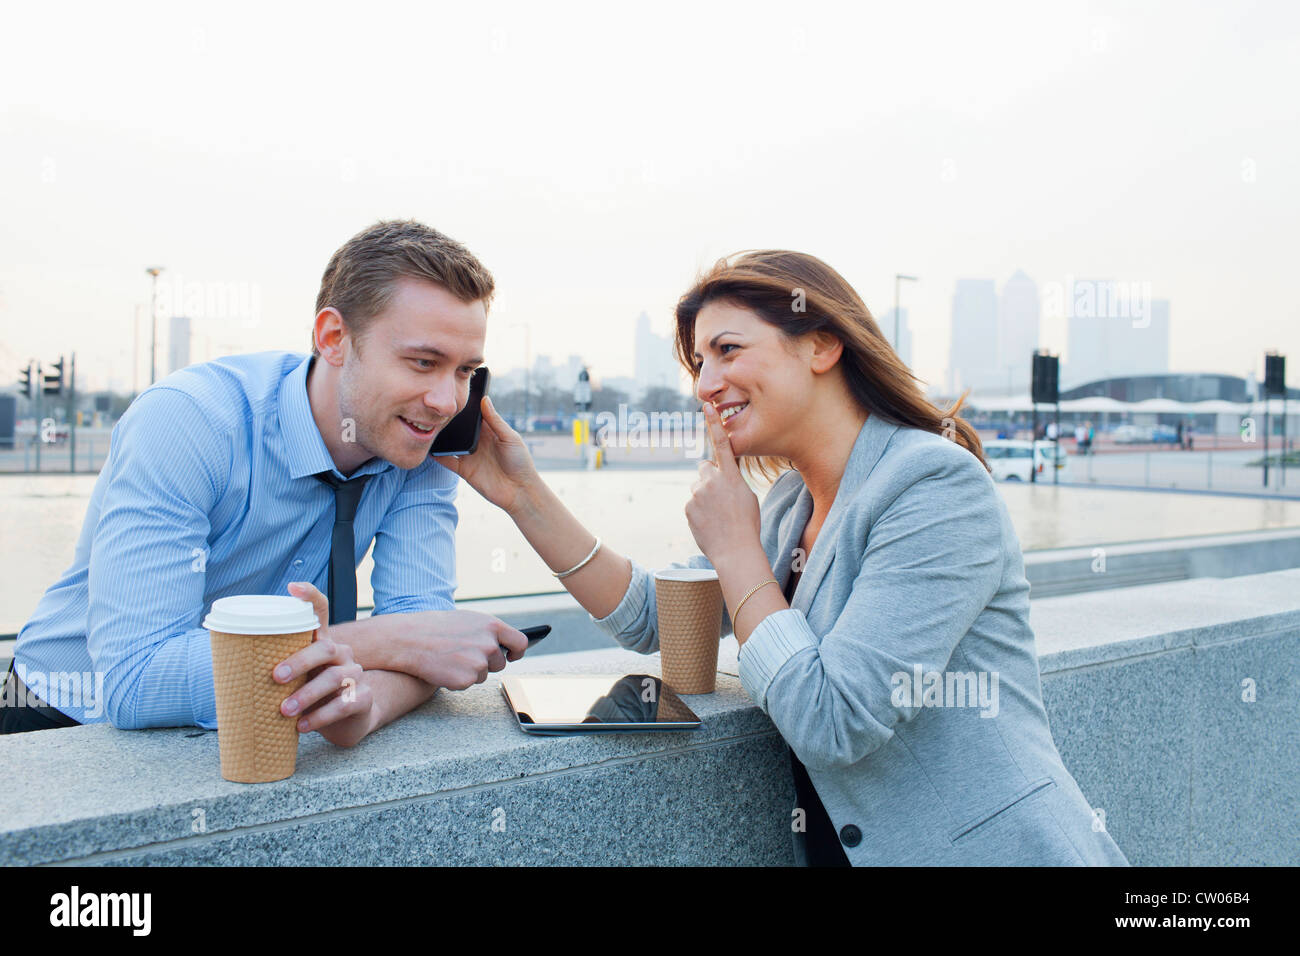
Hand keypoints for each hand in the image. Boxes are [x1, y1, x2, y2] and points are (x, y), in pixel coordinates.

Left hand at [280, 581, 376, 746]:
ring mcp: (356, 674)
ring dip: (306, 695)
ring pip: (334, 678)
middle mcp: (342, 654)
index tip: (292, 587)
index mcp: (322, 644)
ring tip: (284, 711)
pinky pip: (344, 704)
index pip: (321, 611)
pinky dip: (320, 716)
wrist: (347, 723)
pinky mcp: (363, 697)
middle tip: (275, 677)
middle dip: (299, 661)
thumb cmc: (313, 697)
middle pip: (326, 647)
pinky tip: (302, 726)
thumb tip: (227, 671)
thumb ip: (277, 670)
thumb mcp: (297, 680)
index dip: (310, 596)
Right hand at [392, 609, 528, 689]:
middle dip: (485, 662)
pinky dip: (457, 680)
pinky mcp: (466, 680)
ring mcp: (479, 664)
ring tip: (450, 658)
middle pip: (499, 663)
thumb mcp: (467, 620)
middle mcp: (489, 645)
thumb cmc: (436, 627)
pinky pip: (468, 683)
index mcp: (491, 626)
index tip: (512, 655)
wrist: (409, 639)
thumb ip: (487, 631)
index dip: (517, 651)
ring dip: (470, 671)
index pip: (520, 642)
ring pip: (483, 675)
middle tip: (463, 654)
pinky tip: (444, 668)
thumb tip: (504, 644)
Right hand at [437, 396, 539, 516]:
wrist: (519, 491)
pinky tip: (429, 448)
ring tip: (429, 425)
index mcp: (489, 431)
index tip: (452, 396)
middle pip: (459, 428)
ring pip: (450, 443)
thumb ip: (495, 420)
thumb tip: (485, 399)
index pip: (473, 416)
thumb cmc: (520, 462)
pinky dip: (438, 455)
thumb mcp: (510, 438)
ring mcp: (469, 455)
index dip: (464, 407)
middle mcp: (477, 441)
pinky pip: (447, 461)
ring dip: (441, 436)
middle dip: (448, 420)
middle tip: (436, 409)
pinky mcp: (464, 470)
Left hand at [685, 403, 761, 564]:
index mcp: (731, 476)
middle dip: (709, 477)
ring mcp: (697, 494)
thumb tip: (714, 475)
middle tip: (720, 497)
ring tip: (717, 515)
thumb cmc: (747, 524)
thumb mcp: (747, 496)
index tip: (706, 407)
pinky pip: (692, 503)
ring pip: (698, 487)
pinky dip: (699, 511)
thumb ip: (731, 480)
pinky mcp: (688, 507)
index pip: (722, 444)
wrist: (735, 550)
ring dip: (704, 496)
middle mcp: (712, 481)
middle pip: (704, 468)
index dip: (714, 424)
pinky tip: (710, 523)